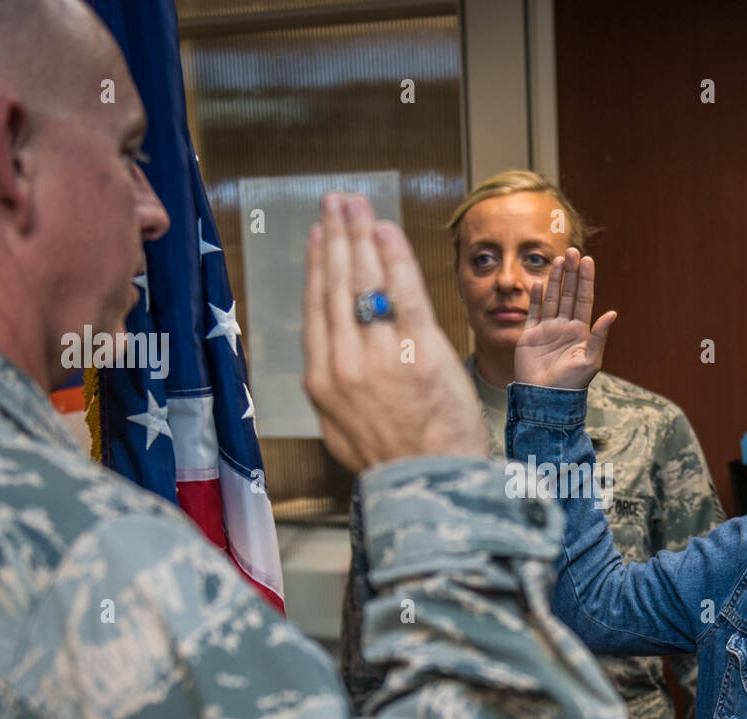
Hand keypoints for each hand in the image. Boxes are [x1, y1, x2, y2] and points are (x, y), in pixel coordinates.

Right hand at [302, 193, 488, 470]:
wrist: (430, 488)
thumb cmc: (396, 462)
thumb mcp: (345, 431)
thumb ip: (335, 391)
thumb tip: (327, 364)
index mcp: (322, 382)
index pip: (316, 307)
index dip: (316, 265)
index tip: (317, 236)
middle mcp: (343, 363)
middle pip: (335, 285)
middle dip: (334, 236)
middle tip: (334, 202)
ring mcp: (380, 355)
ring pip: (364, 281)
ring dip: (358, 234)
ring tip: (355, 203)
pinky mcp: (421, 350)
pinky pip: (404, 291)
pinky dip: (393, 255)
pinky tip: (385, 229)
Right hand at [513, 247, 616, 388]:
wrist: (545, 398)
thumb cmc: (571, 383)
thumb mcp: (590, 361)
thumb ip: (600, 336)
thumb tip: (613, 312)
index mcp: (581, 332)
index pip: (584, 299)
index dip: (586, 280)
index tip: (588, 260)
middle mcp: (564, 327)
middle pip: (568, 294)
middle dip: (571, 273)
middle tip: (573, 251)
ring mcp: (547, 330)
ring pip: (551, 299)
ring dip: (554, 279)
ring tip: (559, 260)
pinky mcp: (530, 336)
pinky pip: (533, 312)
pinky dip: (535, 298)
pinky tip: (538, 283)